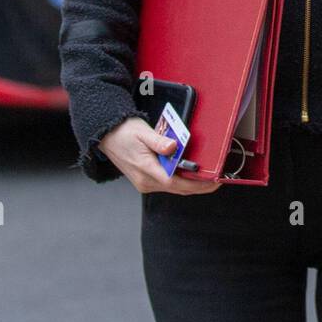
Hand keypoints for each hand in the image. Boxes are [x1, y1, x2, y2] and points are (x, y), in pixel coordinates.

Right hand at [99, 117, 221, 195]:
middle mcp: (145, 181)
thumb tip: (172, 148)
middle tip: (214, 180)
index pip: (176, 183)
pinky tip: (187, 173)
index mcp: (146, 170)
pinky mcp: (144, 180)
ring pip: (172, 187)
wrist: (106, 135)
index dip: (196, 184)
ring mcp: (144, 183)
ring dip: (189, 184)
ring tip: (205, 175)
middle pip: (177, 189)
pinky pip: (166, 183)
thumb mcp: (143, 132)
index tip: (212, 181)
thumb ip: (159, 141)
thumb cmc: (123, 132)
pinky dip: (179, 180)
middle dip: (197, 186)